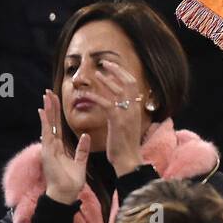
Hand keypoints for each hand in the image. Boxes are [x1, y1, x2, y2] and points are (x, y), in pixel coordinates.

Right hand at [39, 91, 89, 204]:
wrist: (66, 193)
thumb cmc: (72, 180)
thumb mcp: (81, 161)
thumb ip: (82, 149)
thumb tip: (86, 136)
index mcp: (60, 147)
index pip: (58, 126)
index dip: (58, 113)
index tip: (56, 100)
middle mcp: (53, 145)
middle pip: (52, 122)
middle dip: (51, 107)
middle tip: (48, 92)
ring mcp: (49, 148)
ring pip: (48, 125)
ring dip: (47, 110)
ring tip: (46, 96)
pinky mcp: (48, 152)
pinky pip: (47, 134)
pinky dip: (45, 123)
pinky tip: (42, 112)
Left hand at [90, 60, 147, 175]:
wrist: (128, 159)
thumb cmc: (125, 145)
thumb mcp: (127, 125)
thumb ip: (125, 112)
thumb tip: (119, 102)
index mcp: (136, 108)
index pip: (133, 84)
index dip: (123, 73)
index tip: (112, 67)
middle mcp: (134, 108)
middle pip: (128, 82)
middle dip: (116, 70)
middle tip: (104, 62)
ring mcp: (126, 114)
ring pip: (117, 90)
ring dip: (105, 80)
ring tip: (95, 74)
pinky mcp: (117, 120)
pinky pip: (106, 103)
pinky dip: (96, 97)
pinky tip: (86, 95)